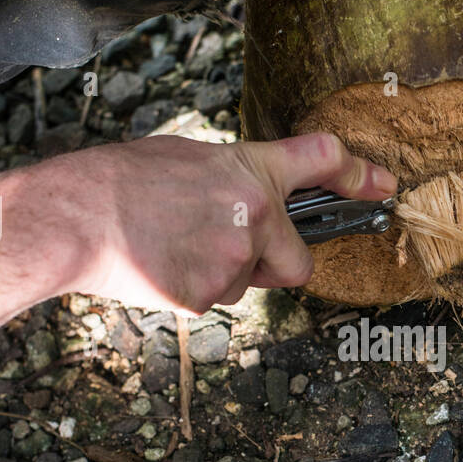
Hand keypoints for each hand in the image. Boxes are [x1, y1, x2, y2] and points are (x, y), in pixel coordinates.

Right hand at [78, 131, 396, 313]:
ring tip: (173, 245)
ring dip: (223, 274)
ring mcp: (235, 260)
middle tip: (234, 250)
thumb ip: (235, 180)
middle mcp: (256, 215)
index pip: (323, 161)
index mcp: (252, 170)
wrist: (78, 217)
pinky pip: (214, 302)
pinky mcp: (208, 297)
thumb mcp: (192, 159)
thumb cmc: (123, 182)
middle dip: (278, 266)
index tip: (384, 187)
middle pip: (301, 264)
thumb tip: (252, 201)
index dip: (361, 175)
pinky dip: (192, 290)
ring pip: (249, 284)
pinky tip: (161, 265)